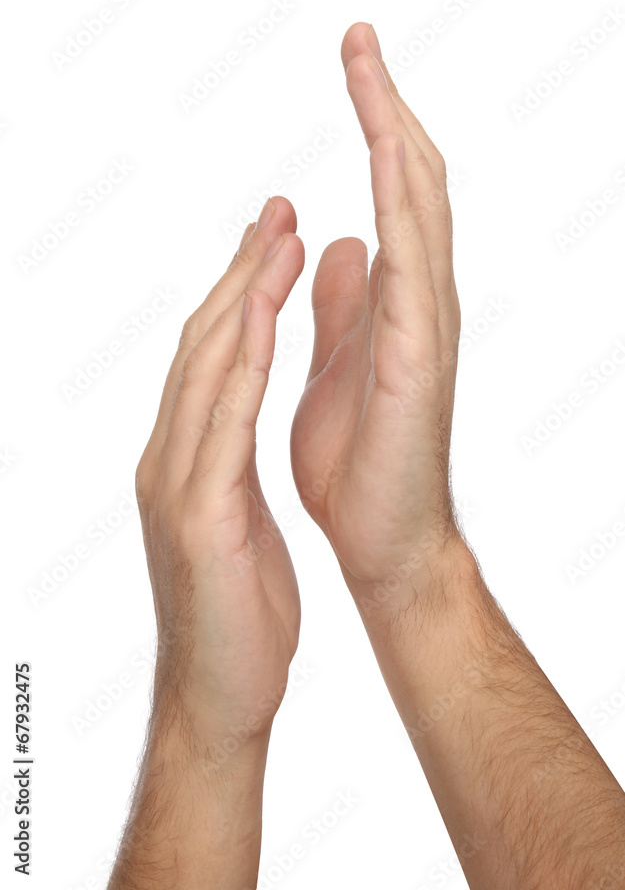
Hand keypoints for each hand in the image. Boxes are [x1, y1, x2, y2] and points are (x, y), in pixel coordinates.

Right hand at [136, 197, 303, 758]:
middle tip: (278, 210)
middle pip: (204, 345)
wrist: (217, 692)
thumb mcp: (237, 510)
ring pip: (206, 369)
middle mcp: (171, 454)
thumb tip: (242, 402)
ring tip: (275, 238)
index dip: (243, 293)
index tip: (276, 240)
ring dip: (241, 298)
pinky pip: (222, 425)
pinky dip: (239, 365)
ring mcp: (177, 481)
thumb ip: (233, 449)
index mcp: (187, 454)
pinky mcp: (198, 515)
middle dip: (242, 274)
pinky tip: (259, 318)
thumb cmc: (237, 605)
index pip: (213, 356)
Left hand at [291, 23, 462, 594]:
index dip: (376, 127)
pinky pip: (413, 268)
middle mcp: (420, 302)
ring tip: (367, 66)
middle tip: (359, 37)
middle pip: (413, 184)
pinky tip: (387, 155)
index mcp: (396, 301)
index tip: (353, 64)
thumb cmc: (358, 461)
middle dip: (386, 106)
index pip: (392, 196)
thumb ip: (340, 304)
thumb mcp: (335, 363)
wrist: (382, 542)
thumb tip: (338, 242)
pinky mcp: (417, 362)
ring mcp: (425, 328)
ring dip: (393, 133)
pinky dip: (402, 207)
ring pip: (420, 210)